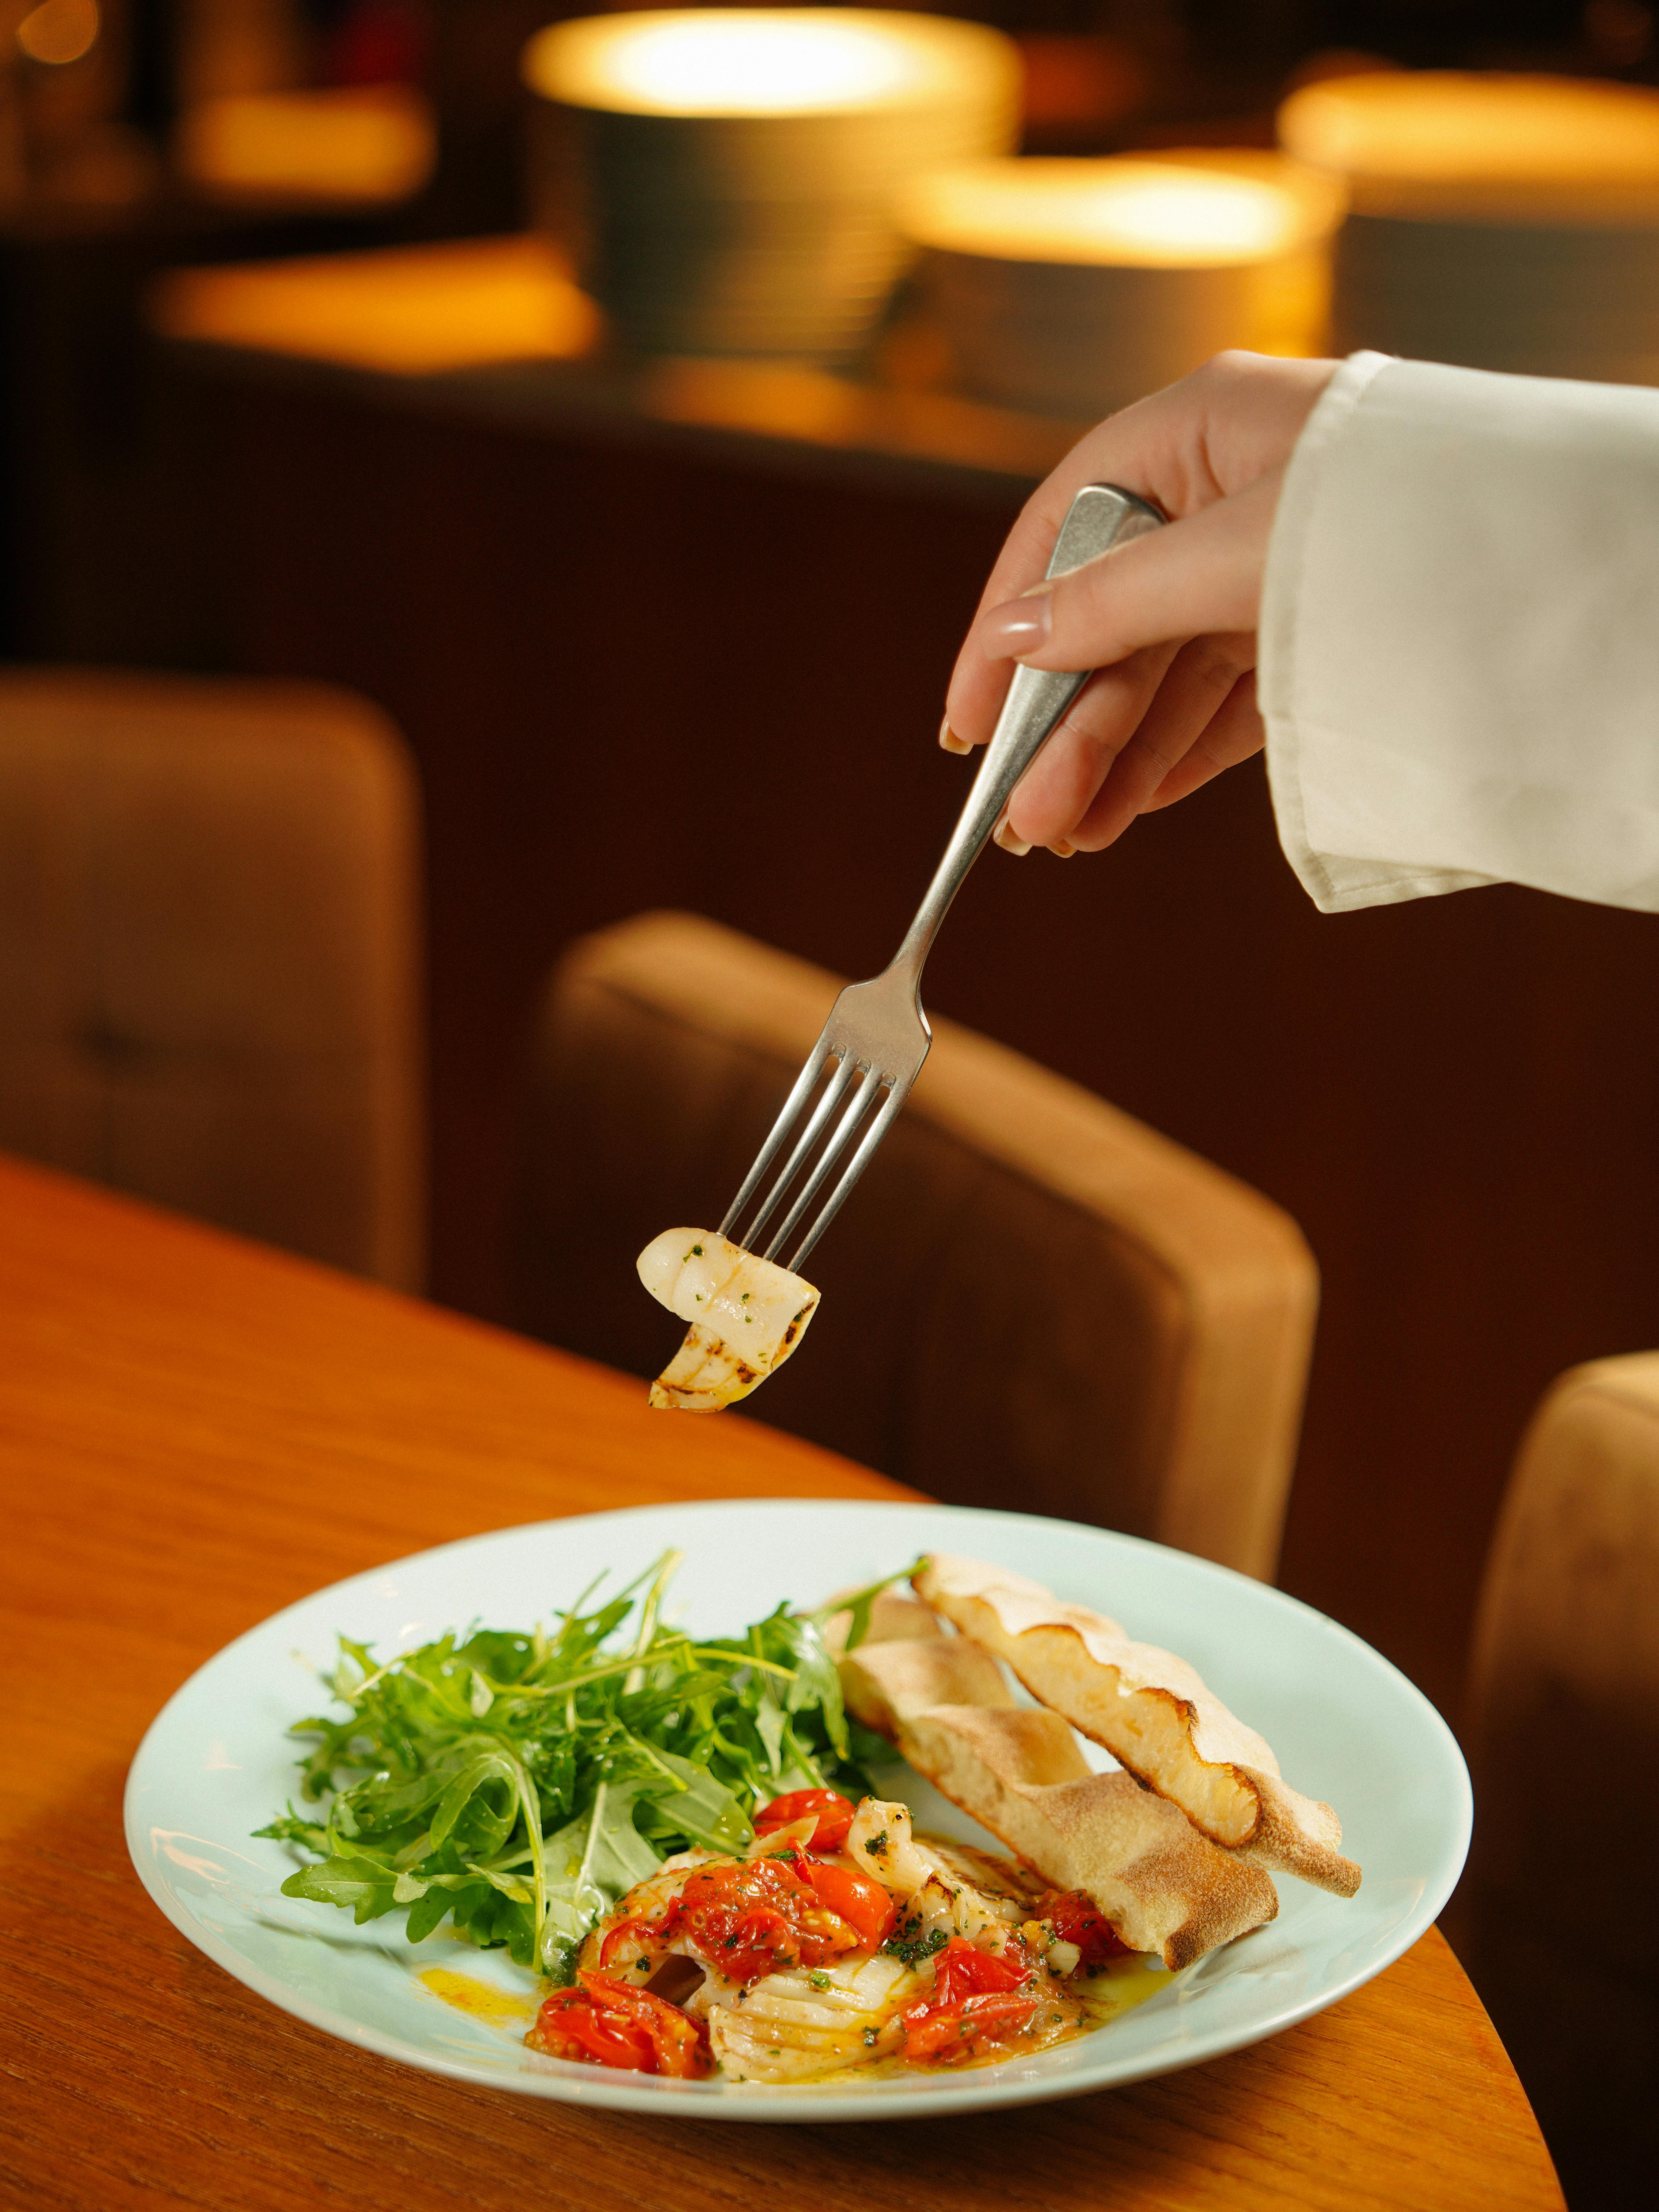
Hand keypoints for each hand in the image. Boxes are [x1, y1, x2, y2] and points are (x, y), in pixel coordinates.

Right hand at [942, 350, 1338, 854]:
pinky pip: (1224, 697)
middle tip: (1027, 821)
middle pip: (1111, 621)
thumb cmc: (1381, 515)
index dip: (1003, 631)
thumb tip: (1007, 642)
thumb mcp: (1225, 555)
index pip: (1060, 532)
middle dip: (1065, 729)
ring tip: (1073, 836)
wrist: (1544, 553)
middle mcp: (1225, 492)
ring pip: (1165, 671)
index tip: (965, 724)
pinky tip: (1134, 805)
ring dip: (1114, 758)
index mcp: (1194, 429)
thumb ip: (1111, 602)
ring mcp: (1268, 562)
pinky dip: (1178, 753)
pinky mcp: (1311, 625)